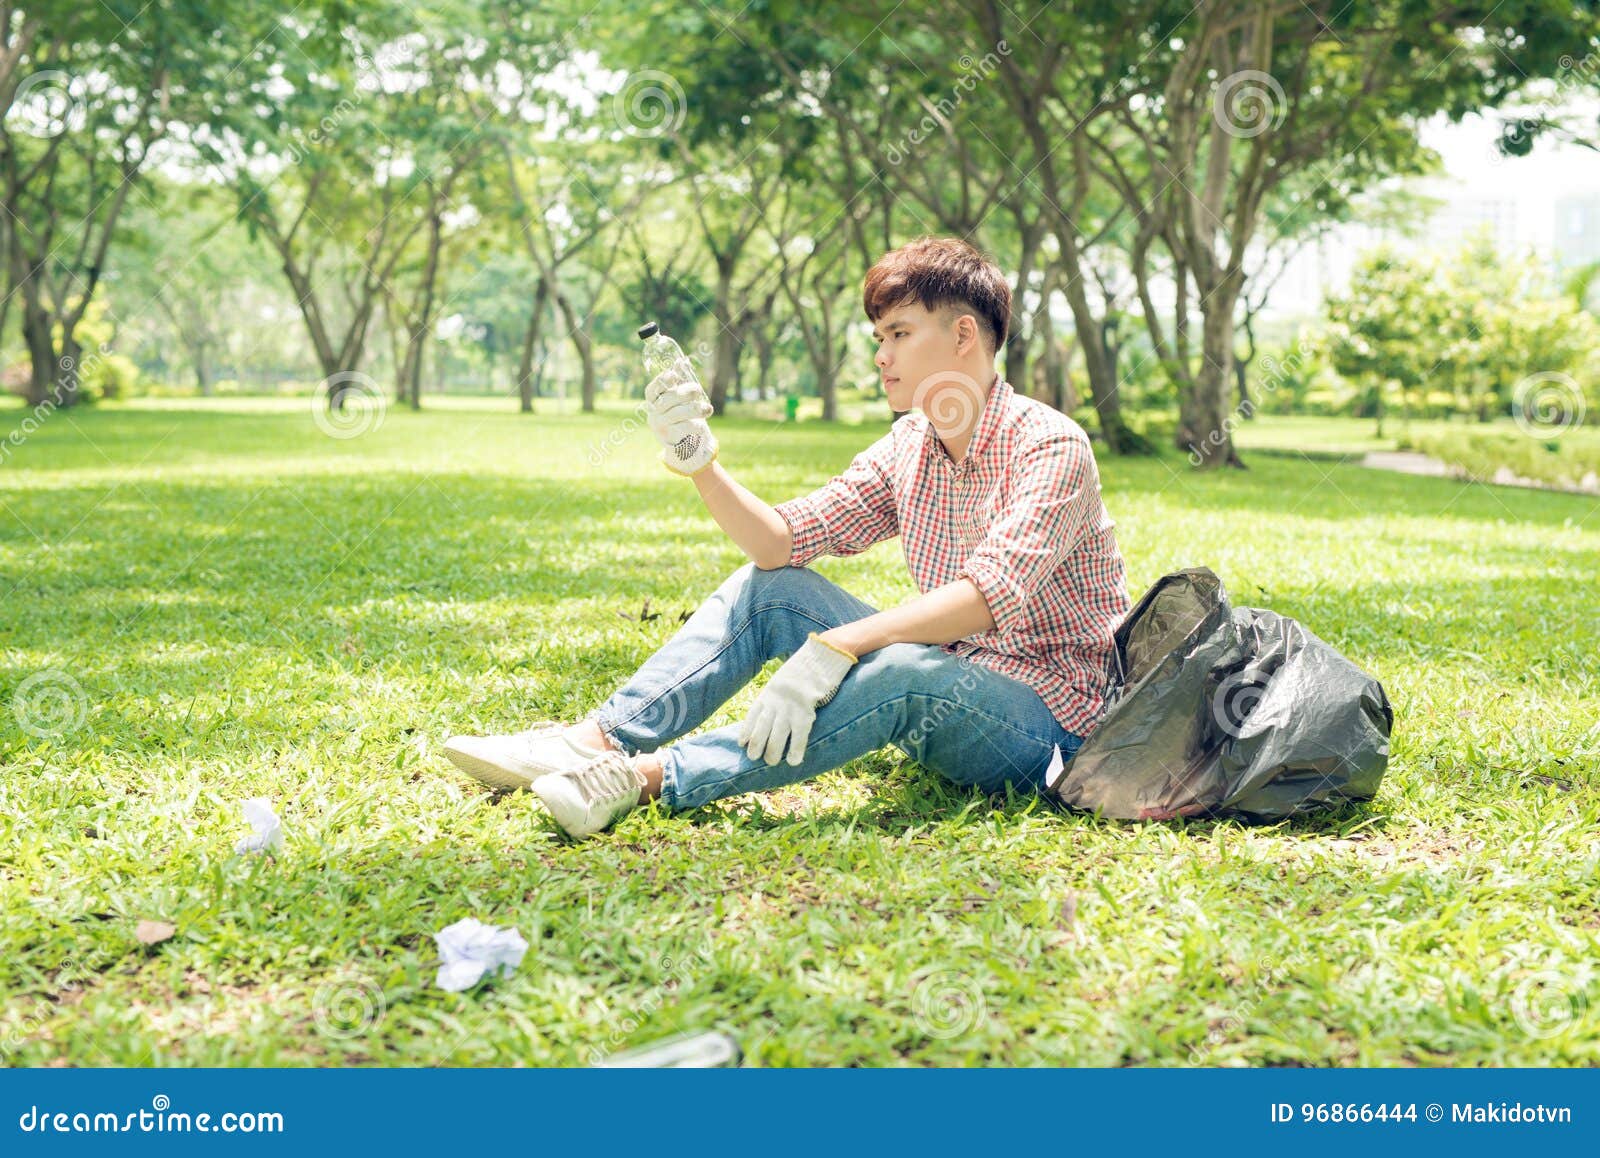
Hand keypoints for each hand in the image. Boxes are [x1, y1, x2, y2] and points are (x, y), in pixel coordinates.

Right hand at [645, 371, 716, 475]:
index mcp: (653, 401)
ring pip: (677, 414)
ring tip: (708, 409)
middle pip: (667, 400)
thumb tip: (682, 361)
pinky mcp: (670, 439)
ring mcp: (661, 426)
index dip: (661, 381)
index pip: (652, 390)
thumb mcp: (679, 396)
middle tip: (698, 390)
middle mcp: (654, 413)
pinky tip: (701, 425)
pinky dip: (695, 425)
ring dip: (695, 409)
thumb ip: (680, 380)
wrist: (683, 443)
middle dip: (685, 392)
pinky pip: (684, 428)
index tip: (674, 375)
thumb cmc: (680, 414)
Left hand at [737, 633, 857, 765]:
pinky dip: (795, 751)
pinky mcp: (805, 714)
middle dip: (756, 747)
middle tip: (755, 758)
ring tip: (771, 762)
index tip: (741, 744)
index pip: (751, 717)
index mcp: (767, 694)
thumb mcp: (780, 680)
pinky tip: (793, 761)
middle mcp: (775, 704)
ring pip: (776, 738)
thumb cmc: (802, 670)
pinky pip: (798, 738)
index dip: (746, 731)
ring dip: (772, 754)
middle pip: (761, 731)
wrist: (819, 659)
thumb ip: (774, 695)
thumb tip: (768, 711)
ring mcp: (789, 710)